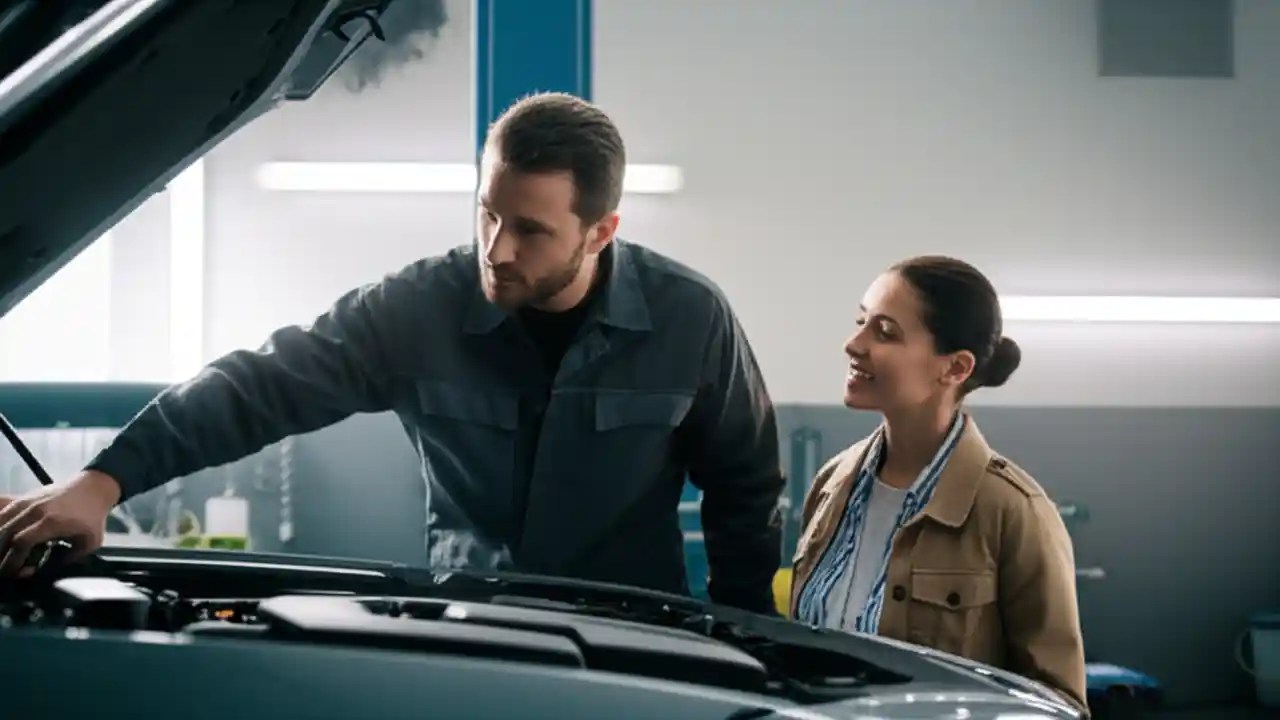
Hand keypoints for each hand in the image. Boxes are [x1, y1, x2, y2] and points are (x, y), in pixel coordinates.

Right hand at [0, 470, 120, 576]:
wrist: (95, 487)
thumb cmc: (93, 516)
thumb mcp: (91, 542)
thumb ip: (71, 557)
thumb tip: (51, 568)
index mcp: (52, 522)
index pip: (22, 541)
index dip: (13, 559)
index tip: (13, 571)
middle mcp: (36, 510)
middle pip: (6, 532)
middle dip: (2, 552)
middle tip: (3, 566)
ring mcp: (29, 501)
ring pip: (2, 520)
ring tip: (2, 552)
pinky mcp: (26, 496)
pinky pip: (4, 508)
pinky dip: (0, 521)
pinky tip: (1, 533)